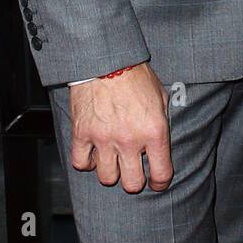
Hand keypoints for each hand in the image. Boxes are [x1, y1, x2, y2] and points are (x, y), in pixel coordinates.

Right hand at [68, 61, 172, 191]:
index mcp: (154, 131)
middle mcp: (130, 140)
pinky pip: (81, 163)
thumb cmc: (135, 73)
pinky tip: (93, 154)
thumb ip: (161, 121)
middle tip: (133, 171)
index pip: (161, 173)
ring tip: (113, 160)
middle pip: (131, 184)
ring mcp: (104, 139)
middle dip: (134, 180)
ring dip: (111, 172)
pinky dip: (86, 162)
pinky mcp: (83, 134)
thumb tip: (161, 140)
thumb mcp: (160, 96)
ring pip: (107, 178)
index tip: (157, 181)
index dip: (160, 182)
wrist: (107, 58)